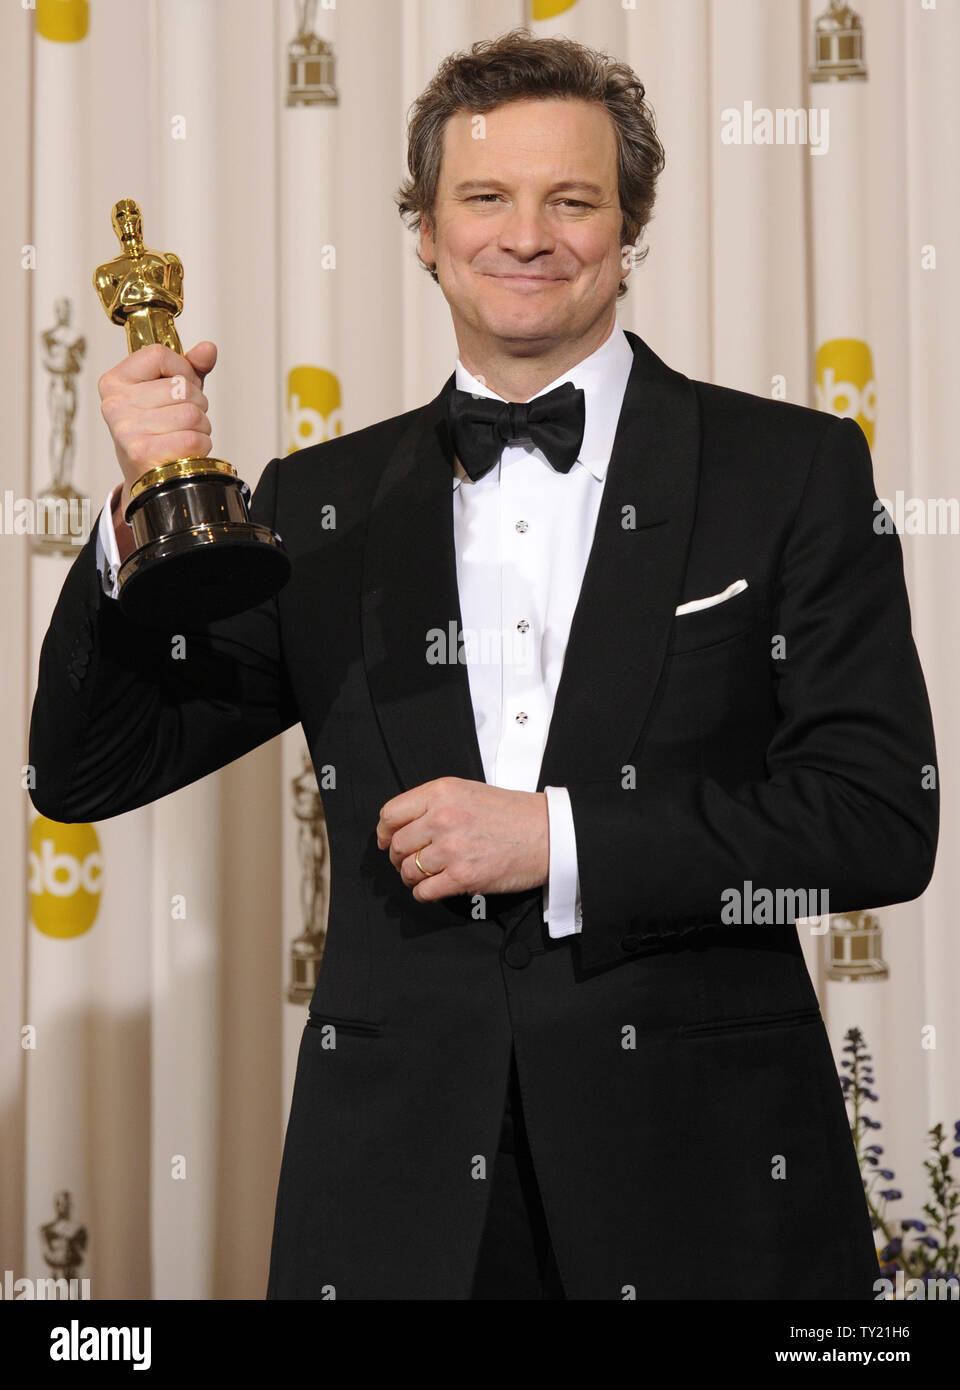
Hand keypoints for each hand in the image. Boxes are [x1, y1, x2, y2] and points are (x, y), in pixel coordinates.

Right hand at [98, 340, 217, 519]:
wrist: (148, 475)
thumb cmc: (158, 430)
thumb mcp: (170, 392)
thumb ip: (190, 368)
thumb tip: (208, 349)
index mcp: (115, 381)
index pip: (158, 354)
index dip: (182, 369)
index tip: (181, 385)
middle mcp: (114, 404)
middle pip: (181, 387)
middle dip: (196, 403)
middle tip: (183, 419)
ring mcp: (125, 430)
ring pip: (191, 414)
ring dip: (201, 427)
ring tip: (185, 434)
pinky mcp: (141, 453)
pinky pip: (192, 439)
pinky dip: (201, 445)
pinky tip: (186, 450)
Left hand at [376, 776, 549, 902]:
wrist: (548, 832)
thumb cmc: (512, 813)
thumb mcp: (468, 792)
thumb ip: (435, 804)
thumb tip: (403, 826)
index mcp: (442, 792)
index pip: (391, 813)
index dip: (384, 832)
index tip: (387, 840)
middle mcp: (442, 818)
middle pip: (397, 845)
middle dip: (398, 858)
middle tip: (409, 862)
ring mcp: (452, 848)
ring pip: (408, 871)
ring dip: (411, 878)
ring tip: (424, 876)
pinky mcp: (463, 876)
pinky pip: (425, 891)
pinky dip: (424, 894)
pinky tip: (434, 889)